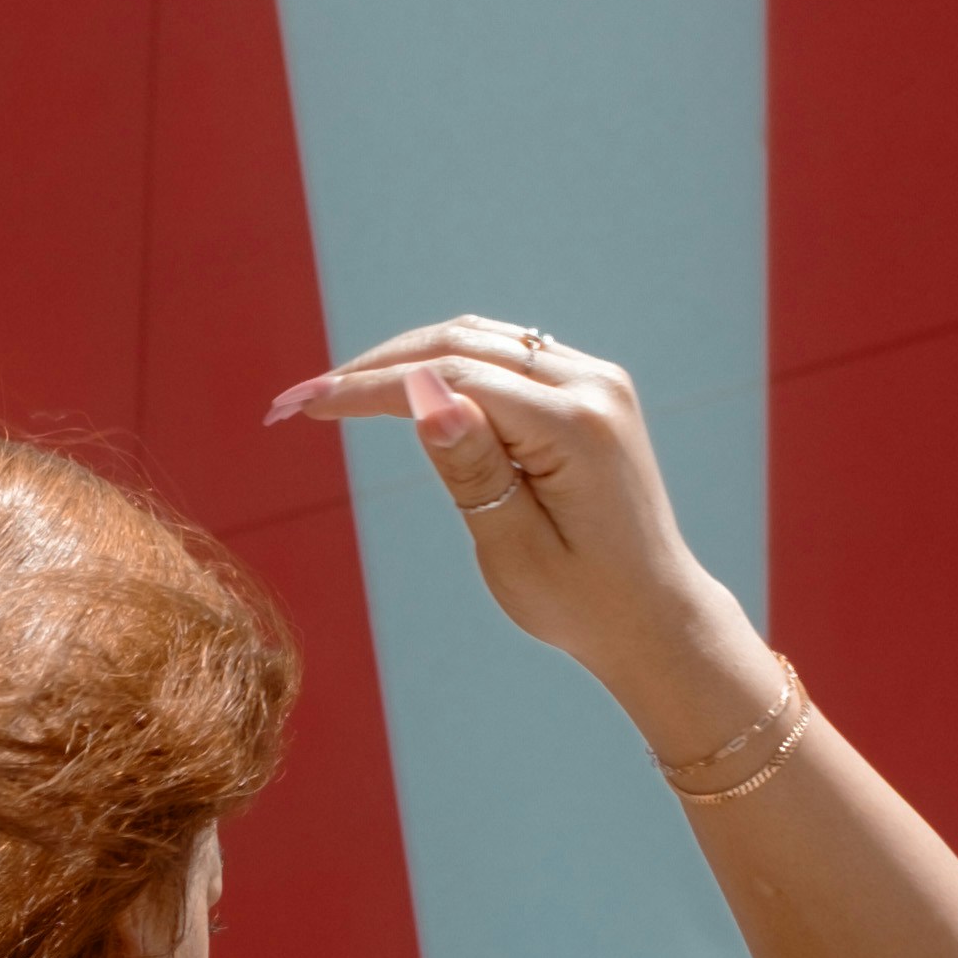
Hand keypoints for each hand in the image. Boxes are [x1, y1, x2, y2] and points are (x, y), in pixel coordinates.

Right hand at [270, 318, 773, 757]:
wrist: (655, 617)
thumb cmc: (582, 604)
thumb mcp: (513, 552)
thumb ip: (469, 469)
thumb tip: (422, 393)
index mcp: (576, 428)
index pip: (452, 378)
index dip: (369, 388)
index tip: (302, 405)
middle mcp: (593, 386)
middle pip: (462, 344)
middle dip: (376, 366)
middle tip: (303, 397)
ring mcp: (596, 381)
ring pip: (481, 340)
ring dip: (407, 360)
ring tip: (340, 393)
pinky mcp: (591, 390)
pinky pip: (505, 356)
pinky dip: (447, 366)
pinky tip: (402, 392)